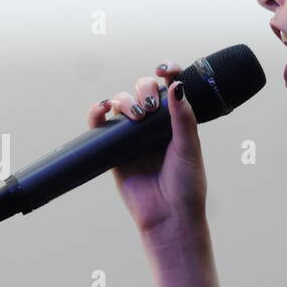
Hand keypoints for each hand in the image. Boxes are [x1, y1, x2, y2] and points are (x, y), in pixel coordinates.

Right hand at [86, 61, 207, 239]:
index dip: (167, 72)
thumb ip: (183, 117)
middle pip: (142, 90)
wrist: (168, 216)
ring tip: (135, 116)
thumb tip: (176, 84)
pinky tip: (102, 108)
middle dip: (144, 89)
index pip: (169, 88)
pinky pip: (100, 124)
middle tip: (149, 108)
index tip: (165, 69)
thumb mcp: (189, 147)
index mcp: (176, 121)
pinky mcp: (114, 149)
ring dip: (123, 100)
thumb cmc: (186, 186)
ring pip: (121, 103)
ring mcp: (132, 136)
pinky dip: (97, 111)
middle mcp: (153, 125)